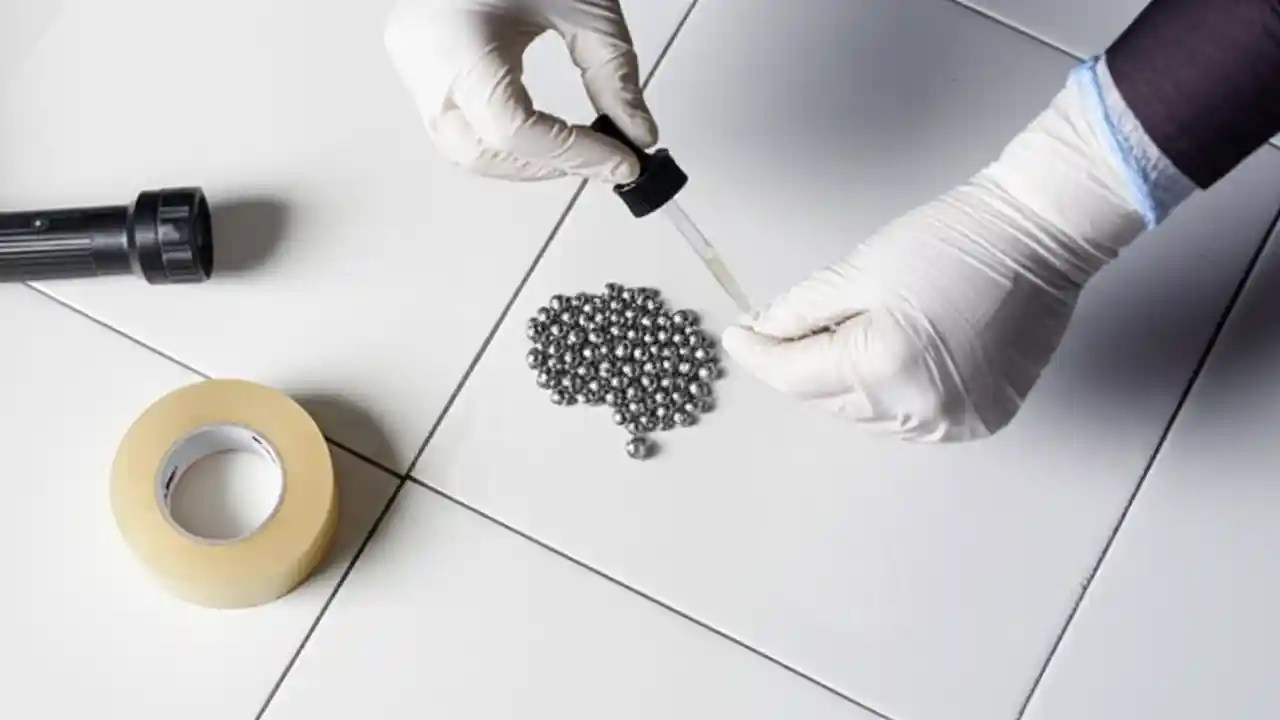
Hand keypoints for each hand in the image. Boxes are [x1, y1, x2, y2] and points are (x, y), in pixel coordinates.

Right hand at [384, 0, 656, 182]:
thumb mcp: (587, 5)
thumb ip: (615, 75)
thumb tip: (636, 132)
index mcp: (458, 36)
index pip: (514, 128)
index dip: (571, 155)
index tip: (618, 161)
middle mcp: (423, 56)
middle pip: (482, 151)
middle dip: (549, 166)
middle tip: (604, 159)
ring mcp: (412, 63)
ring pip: (464, 150)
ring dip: (524, 161)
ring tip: (576, 149)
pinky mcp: (417, 63)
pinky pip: (456, 125)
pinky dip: (502, 140)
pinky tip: (540, 133)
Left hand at [722, 71, 1153, 441]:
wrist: (1037, 236)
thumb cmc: (956, 241)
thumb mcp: (859, 270)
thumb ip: (802, 311)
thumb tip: (763, 332)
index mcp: (882, 367)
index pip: (794, 377)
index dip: (759, 356)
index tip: (738, 338)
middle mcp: (918, 408)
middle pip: (827, 401)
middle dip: (802, 367)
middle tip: (790, 330)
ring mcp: (953, 422)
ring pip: (866, 416)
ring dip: (845, 385)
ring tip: (855, 335)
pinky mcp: (979, 421)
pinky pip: (910, 420)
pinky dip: (889, 395)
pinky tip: (893, 359)